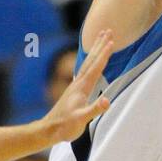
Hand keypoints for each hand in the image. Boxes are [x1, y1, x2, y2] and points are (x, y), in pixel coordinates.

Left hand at [39, 30, 112, 145]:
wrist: (49, 129)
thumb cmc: (65, 126)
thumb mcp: (81, 120)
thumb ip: (95, 110)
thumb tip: (108, 101)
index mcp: (82, 87)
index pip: (96, 67)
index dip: (104, 54)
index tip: (112, 41)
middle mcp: (78, 83)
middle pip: (92, 60)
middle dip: (100, 45)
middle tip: (108, 30)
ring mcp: (75, 86)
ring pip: (87, 63)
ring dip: (95, 50)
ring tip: (101, 39)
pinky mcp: (74, 90)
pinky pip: (84, 70)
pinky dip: (89, 61)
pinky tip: (90, 62)